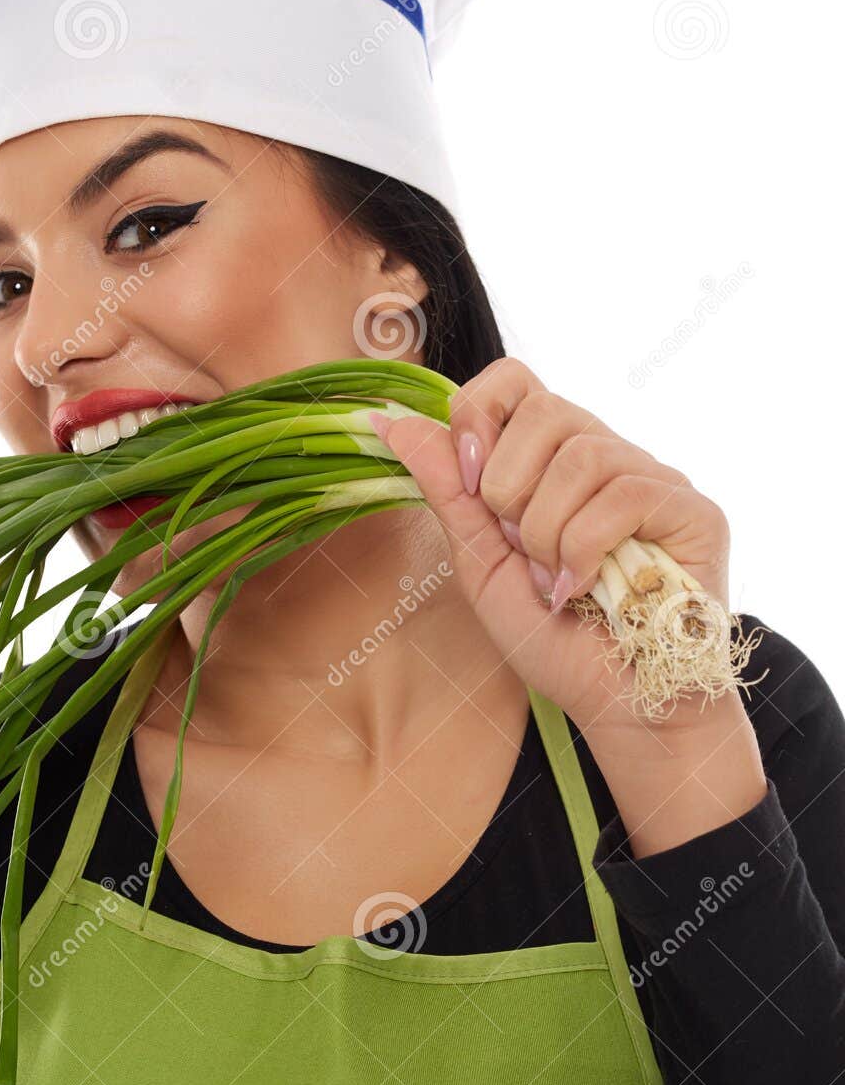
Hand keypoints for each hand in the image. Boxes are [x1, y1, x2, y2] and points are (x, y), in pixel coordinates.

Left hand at [370, 356, 733, 740]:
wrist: (613, 704)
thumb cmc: (552, 638)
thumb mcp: (480, 562)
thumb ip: (445, 490)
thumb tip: (391, 421)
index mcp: (550, 458)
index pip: (514, 379)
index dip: (479, 415)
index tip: (469, 483)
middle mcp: (605, 454)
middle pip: (543, 408)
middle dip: (508, 489)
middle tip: (521, 550)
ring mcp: (652, 476)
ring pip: (581, 452)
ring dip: (546, 532)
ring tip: (554, 581)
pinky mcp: (692, 509)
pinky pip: (624, 493)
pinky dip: (585, 549)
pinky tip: (584, 589)